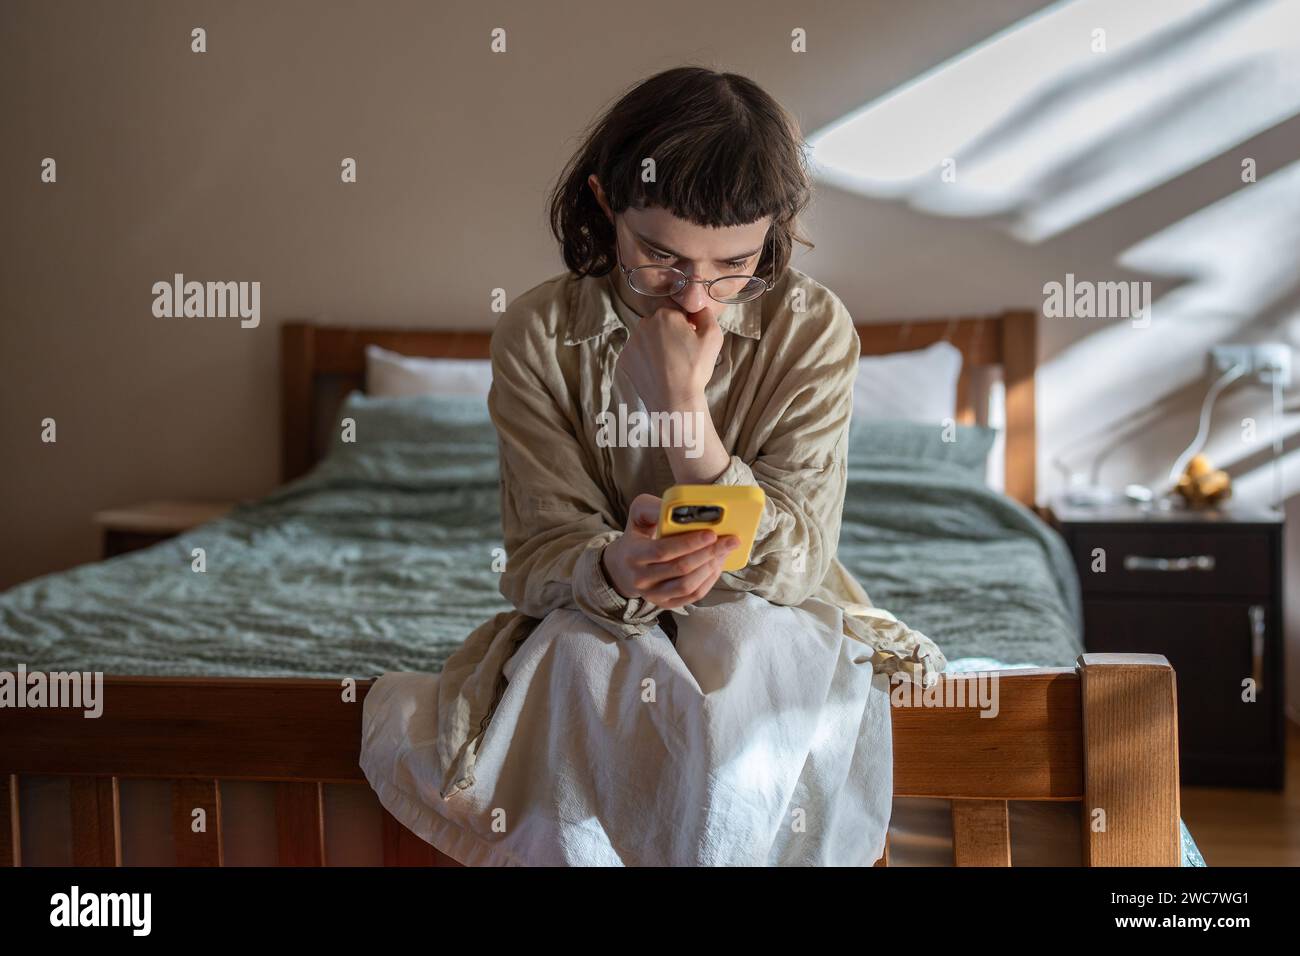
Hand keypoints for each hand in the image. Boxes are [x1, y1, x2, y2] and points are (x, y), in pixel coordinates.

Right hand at [601, 494, 738, 609]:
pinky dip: (709, 581)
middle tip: (729, 540)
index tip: (711, 533)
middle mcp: (641, 579)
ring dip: (711, 568)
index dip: (689, 543)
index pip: (663, 551)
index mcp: (633, 555)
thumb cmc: (636, 536)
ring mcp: (653, 595)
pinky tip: (717, 565)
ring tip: (724, 551)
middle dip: (709, 553)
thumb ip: (654, 508)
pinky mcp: (665, 604)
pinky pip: (692, 596)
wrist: (622, 567)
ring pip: (688, 586)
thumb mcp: (638, 515)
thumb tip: (678, 507)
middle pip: (680, 569)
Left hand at [617, 305, 723, 411]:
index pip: (677, 313)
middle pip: (660, 324)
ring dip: (656, 346)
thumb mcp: (713, 336)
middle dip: (670, 334)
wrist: (675, 401)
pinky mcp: (624, 359)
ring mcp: (630, 343)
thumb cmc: (695, 369)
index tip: (691, 341)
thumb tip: (698, 307)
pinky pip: (638, 354)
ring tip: (669, 365)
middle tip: (681, 354)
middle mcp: (643, 324)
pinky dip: (646, 360)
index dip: (687, 326)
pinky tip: (658, 371)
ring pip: (647, 338)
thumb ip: (706, 313)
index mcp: (664, 315)